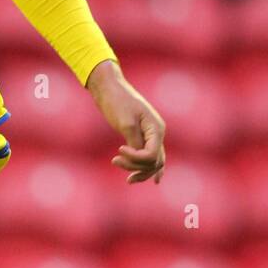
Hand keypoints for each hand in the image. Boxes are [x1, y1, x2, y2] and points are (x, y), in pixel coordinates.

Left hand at [86, 59, 165, 183]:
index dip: (136, 159)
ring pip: (152, 162)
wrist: (110, 89)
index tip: (119, 149)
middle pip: (154, 162)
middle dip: (135, 167)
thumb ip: (135, 142)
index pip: (152, 156)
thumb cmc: (118, 102)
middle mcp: (157, 133)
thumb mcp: (126, 123)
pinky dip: (144, 169)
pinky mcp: (142, 137)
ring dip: (138, 170)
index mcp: (156, 129)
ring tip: (120, 170)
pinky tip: (138, 178)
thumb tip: (140, 158)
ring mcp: (151, 136)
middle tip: (114, 161)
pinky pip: (148, 157)